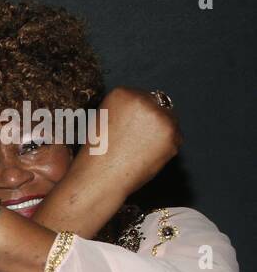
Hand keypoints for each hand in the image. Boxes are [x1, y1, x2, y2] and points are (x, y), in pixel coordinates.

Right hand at [32, 87, 180, 236]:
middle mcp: (142, 99)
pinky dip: (166, 148)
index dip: (138, 114)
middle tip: (137, 141)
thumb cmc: (96, 154)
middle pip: (159, 106)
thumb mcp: (102, 121)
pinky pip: (175, 138)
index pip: (142, 97)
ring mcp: (159, 116)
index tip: (130, 128)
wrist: (99, 177)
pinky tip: (147, 156)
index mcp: (122, 93)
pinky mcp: (172, 134)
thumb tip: (145, 112)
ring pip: (170, 121)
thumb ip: (124, 110)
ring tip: (139, 149)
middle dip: (152, 121)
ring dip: (161, 133)